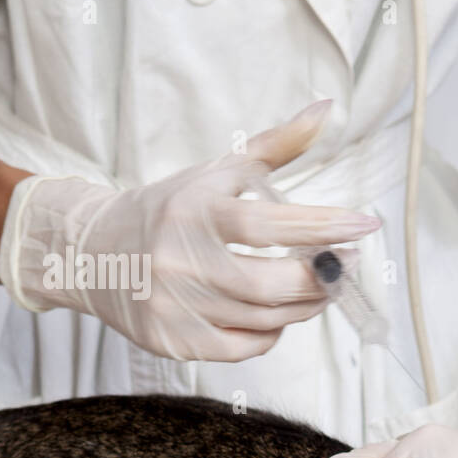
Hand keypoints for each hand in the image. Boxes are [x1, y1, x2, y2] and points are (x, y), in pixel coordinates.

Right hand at [0, 100, 380, 360]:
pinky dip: (272, 332)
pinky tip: (278, 313)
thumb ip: (274, 146)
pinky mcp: (174, 340)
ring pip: (265, 319)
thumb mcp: (216, 173)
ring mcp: (175, 305)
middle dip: (321, 278)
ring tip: (321, 288)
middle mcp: (181, 259)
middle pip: (271, 284)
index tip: (365, 225)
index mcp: (195, 211)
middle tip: (346, 265)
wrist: (92, 254)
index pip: (270, 224)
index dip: (323, 227)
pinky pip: (244, 347)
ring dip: (306, 305)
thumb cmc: (170, 210)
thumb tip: (327, 110)